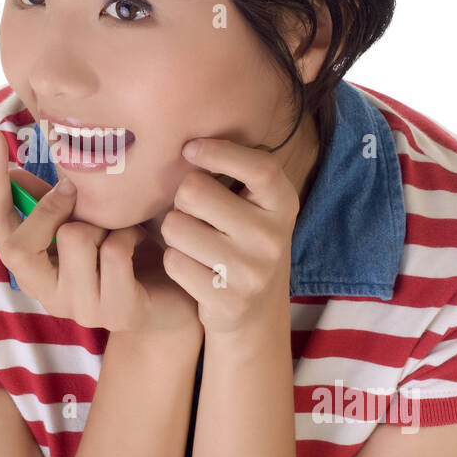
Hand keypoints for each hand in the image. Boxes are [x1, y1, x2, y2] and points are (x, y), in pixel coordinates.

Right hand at [0, 130, 202, 335]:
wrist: (177, 298)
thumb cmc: (127, 252)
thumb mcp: (85, 219)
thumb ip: (49, 202)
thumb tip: (14, 170)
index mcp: (35, 267)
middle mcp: (48, 294)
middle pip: (17, 249)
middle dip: (50, 209)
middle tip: (78, 193)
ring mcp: (82, 308)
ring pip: (73, 239)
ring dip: (102, 222)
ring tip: (119, 228)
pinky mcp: (118, 311)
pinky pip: (114, 252)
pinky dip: (130, 236)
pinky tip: (139, 242)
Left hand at [160, 138, 299, 336]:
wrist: (257, 313)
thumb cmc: (245, 242)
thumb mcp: (256, 206)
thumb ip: (235, 174)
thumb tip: (188, 144)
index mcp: (283, 205)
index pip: (260, 168)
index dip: (219, 152)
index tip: (190, 149)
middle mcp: (273, 237)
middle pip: (194, 191)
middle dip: (182, 198)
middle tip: (193, 211)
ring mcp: (251, 271)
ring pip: (176, 226)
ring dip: (174, 231)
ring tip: (193, 240)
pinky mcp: (226, 300)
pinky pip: (173, 261)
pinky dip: (174, 260)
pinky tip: (192, 266)